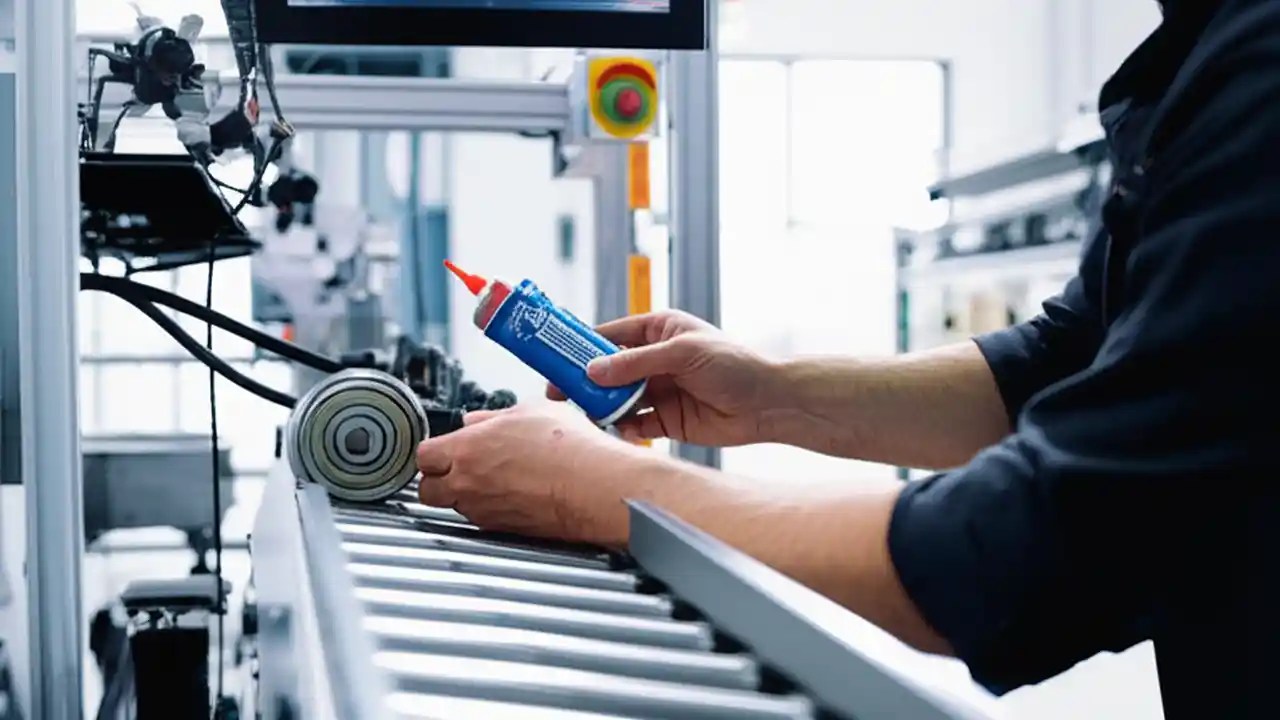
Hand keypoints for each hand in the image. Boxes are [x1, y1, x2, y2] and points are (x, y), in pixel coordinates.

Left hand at [415, 403, 653, 546]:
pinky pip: (482, 520)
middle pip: (427, 490)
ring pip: (455, 508)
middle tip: (458, 468)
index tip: (444, 447)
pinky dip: (489, 510)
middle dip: (438, 480)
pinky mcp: (504, 529)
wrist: (594, 486)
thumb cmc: (569, 447)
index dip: (433, 451)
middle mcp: (468, 484)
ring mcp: (485, 510)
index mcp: (467, 449)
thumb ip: (493, 416)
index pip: (422, 455)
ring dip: (464, 496)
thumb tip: (476, 421)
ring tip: (491, 480)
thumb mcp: (530, 411)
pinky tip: (512, 495)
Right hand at [551, 310, 776, 446]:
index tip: (556, 355)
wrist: (768, 403)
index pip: (612, 335)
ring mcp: (659, 390)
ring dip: (602, 406)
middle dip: (585, 380)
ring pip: (618, 398)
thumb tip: (594, 370)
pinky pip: (635, 424)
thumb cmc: (734, 364)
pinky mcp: (666, 419)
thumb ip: (636, 363)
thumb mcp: (681, 354)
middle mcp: (655, 359)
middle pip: (609, 369)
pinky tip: (619, 429)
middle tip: (558, 391)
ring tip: (586, 412)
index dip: (583, 345)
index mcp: (659, 330)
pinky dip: (624, 427)